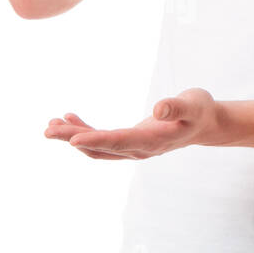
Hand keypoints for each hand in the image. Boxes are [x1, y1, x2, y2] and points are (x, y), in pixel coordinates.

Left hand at [44, 88, 220, 158]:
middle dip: (73, 138)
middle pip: (101, 147)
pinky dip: (84, 131)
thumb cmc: (199, 110)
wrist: (205, 123)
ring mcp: (132, 148)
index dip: (95, 140)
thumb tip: (158, 108)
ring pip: (97, 147)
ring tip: (50, 124)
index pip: (119, 142)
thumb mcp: (194, 103)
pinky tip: (69, 117)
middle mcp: (139, 149)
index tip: (72, 139)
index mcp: (153, 141)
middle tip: (48, 129)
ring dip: (72, 137)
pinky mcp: (129, 142)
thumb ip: (176, 106)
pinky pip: (102, 141)